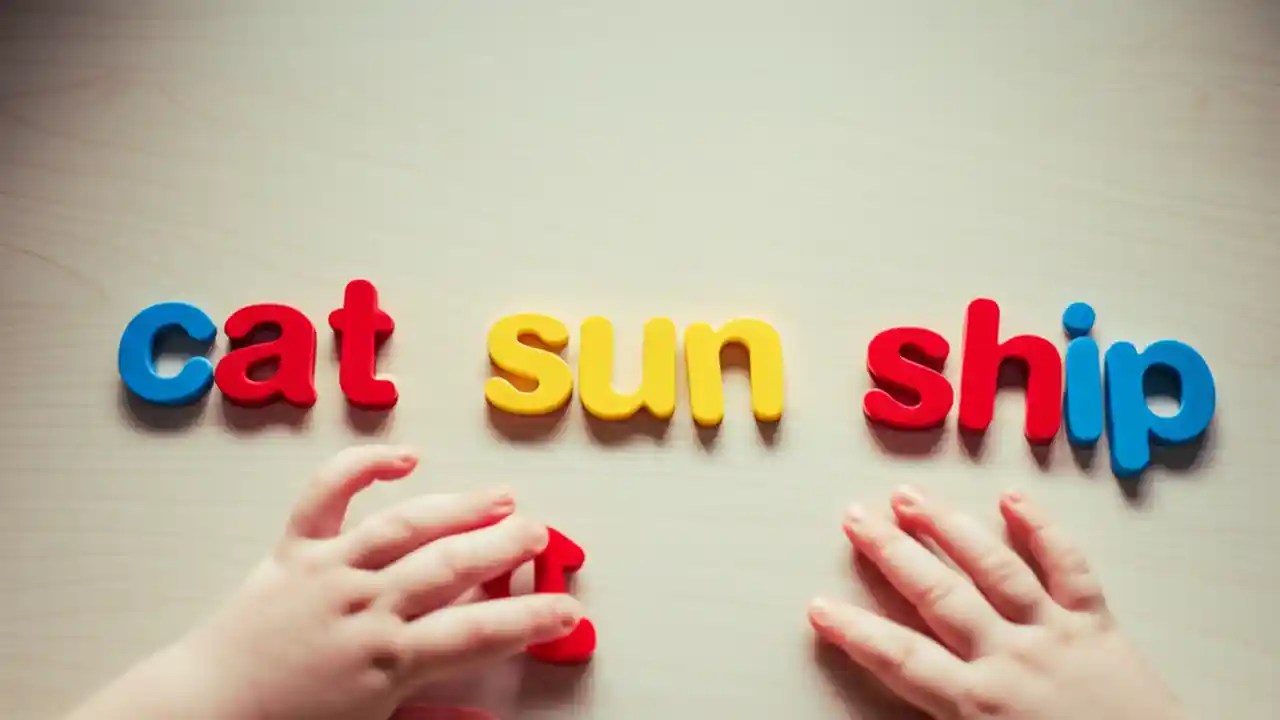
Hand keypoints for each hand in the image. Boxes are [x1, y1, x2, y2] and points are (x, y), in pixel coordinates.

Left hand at [68, 445, 582, 719]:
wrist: (202, 715)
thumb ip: (435, 717)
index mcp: (387, 660)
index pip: (480, 634)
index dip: (532, 619)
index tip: (566, 610)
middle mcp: (364, 607)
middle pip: (451, 566)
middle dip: (506, 546)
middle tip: (541, 536)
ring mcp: (329, 571)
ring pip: (406, 526)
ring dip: (459, 506)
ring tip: (500, 496)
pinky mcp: (295, 551)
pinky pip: (328, 497)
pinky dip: (364, 469)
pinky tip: (402, 457)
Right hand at [809, 487, 1184, 719]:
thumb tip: (908, 693)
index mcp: (980, 705)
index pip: (901, 659)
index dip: (856, 631)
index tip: (820, 606)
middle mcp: (1011, 658)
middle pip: (937, 594)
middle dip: (891, 552)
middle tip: (856, 517)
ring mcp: (1055, 634)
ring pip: (993, 568)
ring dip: (949, 527)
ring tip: (912, 497)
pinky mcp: (1098, 624)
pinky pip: (1069, 568)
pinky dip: (1042, 530)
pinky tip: (1014, 500)